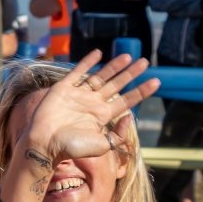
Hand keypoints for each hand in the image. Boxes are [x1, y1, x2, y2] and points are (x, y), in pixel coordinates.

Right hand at [23, 50, 159, 164]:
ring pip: (100, 76)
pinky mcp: (63, 89)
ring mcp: (78, 95)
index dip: (141, 91)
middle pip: (116, 85)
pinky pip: (77, 72)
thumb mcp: (103, 145)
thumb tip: (129, 118)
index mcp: (103, 115)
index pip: (127, 100)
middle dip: (131, 73)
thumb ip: (118, 134)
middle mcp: (92, 103)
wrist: (45, 144)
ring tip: (128, 56)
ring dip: (114, 66)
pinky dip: (87, 62)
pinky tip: (98, 53)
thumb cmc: (72, 148)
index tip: (156, 81)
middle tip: (145, 62)